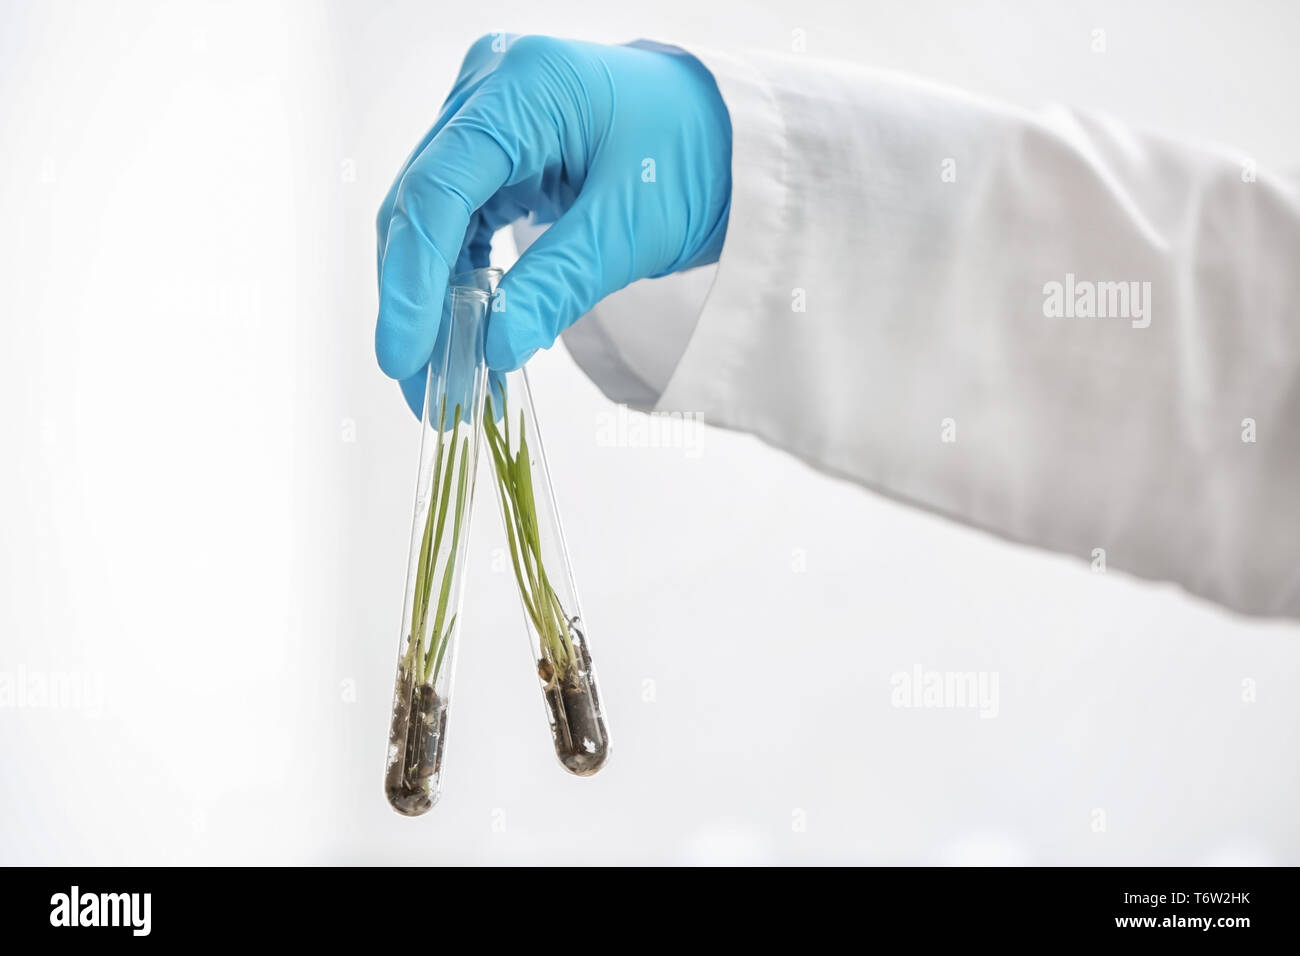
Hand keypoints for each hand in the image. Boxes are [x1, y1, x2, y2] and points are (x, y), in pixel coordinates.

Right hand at [374, 34, 731, 416]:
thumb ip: (557, 286)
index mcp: (523, 87)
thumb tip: (493, 350)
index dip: (411, 281)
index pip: (439, 189)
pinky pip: (460, 223)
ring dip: (433, 302)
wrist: (735, 139)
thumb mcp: (632, 228)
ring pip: (431, 221)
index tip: (402, 356)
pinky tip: (468, 340)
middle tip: (422, 390)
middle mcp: (490, 90)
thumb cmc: (700, 157)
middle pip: (420, 205)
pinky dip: (461, 284)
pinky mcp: (499, 154)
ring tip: (444, 381)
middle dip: (415, 302)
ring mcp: (490, 118)